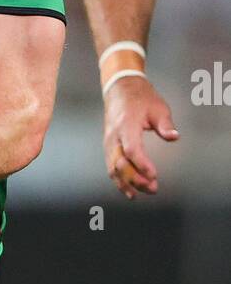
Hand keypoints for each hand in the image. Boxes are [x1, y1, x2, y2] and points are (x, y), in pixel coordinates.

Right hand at [103, 78, 178, 199]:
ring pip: (113, 168)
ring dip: (126, 183)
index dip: (142, 164)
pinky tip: (130, 190)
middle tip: (153, 188)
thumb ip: (165, 124)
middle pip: (120, 163)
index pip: (131, 149)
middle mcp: (113, 136)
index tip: (154, 175)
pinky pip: (111, 167)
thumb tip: (174, 136)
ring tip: (140, 194)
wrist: (120, 89)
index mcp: (126, 125)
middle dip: (135, 179)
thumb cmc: (141, 98)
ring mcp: (108, 143)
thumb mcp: (158, 107)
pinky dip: (119, 180)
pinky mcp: (108, 147)